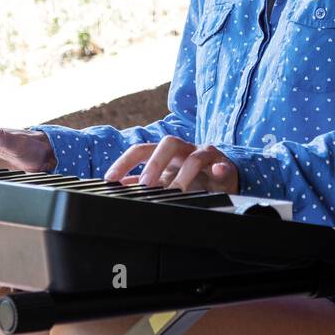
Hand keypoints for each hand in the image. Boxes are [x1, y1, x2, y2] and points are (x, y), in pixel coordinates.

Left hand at [104, 136, 238, 193]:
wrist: (224, 176)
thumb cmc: (192, 176)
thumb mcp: (165, 178)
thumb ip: (144, 182)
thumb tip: (119, 185)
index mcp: (166, 153)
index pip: (141, 151)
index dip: (124, 162)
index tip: (110, 179)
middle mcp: (184, 150)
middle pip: (168, 144)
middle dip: (155, 163)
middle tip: (145, 184)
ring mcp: (205, 156)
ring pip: (195, 157)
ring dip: (184, 174)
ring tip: (177, 190)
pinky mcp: (224, 166)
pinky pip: (223, 166)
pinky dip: (220, 169)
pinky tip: (217, 172)